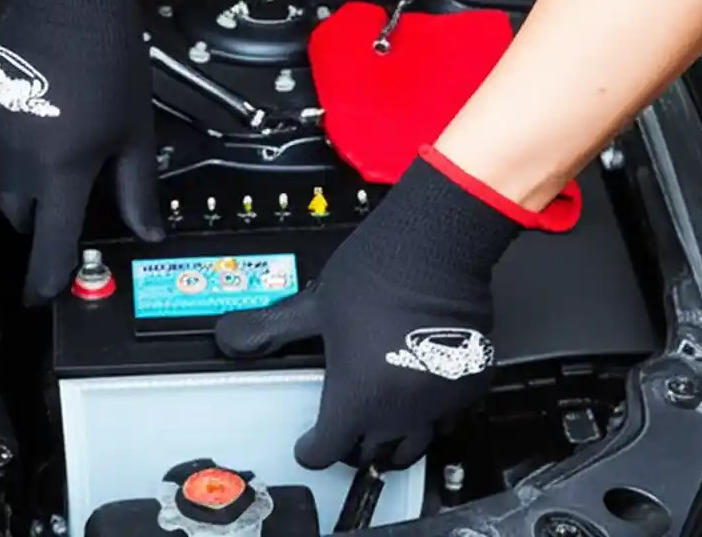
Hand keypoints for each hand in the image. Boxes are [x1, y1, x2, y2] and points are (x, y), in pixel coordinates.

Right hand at [0, 0, 163, 303]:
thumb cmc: (108, 55)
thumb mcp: (134, 131)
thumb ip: (139, 189)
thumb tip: (148, 231)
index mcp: (62, 168)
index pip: (48, 243)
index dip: (44, 279)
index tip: (39, 296)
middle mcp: (19, 155)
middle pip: (18, 214)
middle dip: (38, 218)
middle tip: (64, 197)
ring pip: (2, 177)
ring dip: (24, 178)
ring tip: (57, 140)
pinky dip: (12, 139)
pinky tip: (40, 108)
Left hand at [215, 152, 521, 468]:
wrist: (434, 247)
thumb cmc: (378, 273)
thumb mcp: (313, 306)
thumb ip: (270, 331)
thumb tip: (232, 337)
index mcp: (356, 396)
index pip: (326, 452)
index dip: (311, 449)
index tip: (309, 443)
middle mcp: (400, 409)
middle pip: (371, 455)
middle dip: (351, 447)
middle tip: (343, 433)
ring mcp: (438, 401)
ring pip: (413, 446)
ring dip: (392, 443)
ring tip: (379, 429)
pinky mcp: (470, 385)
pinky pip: (449, 421)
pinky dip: (431, 420)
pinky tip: (420, 401)